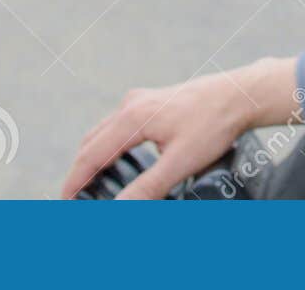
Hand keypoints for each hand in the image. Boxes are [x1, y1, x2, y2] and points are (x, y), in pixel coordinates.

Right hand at [63, 57, 298, 199]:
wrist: (240, 94)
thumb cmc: (214, 124)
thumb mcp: (180, 162)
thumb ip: (148, 188)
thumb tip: (119, 211)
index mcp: (132, 118)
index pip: (90, 155)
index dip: (74, 182)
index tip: (64, 203)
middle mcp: (131, 104)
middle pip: (92, 141)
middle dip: (81, 171)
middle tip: (76, 199)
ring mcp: (141, 99)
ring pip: (105, 131)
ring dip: (94, 157)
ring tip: (92, 184)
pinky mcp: (152, 100)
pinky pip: (119, 124)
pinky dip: (110, 144)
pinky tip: (119, 159)